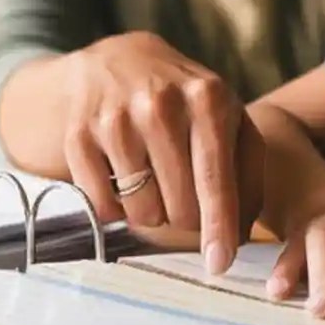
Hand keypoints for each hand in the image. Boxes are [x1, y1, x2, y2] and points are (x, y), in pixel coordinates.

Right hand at [63, 32, 262, 272]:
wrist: (114, 61)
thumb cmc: (183, 98)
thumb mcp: (226, 114)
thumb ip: (246, 167)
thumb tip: (242, 231)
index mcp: (206, 98)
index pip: (215, 179)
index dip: (219, 228)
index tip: (220, 263)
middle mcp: (159, 105)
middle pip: (180, 206)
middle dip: (187, 217)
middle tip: (182, 195)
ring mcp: (115, 120)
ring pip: (143, 212)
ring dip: (152, 212)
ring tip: (152, 179)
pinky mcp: (78, 137)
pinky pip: (104, 207)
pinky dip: (117, 208)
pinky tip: (122, 178)